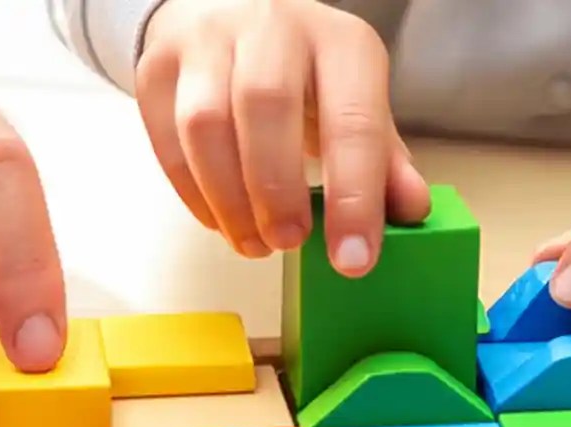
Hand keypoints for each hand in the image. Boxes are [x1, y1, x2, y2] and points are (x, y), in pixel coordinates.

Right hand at [136, 0, 429, 275]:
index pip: (352, 119)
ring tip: (254, 243)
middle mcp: (272, 26)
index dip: (355, 196)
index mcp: (339, 41)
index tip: (353, 258)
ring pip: (205, 123)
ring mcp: (206, 41)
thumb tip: (412, 210)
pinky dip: (193, 193)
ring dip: (229, 199)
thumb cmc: (303, 71)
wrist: (227, 11)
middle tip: (289, 243)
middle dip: (277, 190)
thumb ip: (384, 158)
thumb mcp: (355, 102)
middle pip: (265, 105)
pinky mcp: (158, 66)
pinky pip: (167, 138)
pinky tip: (222, 221)